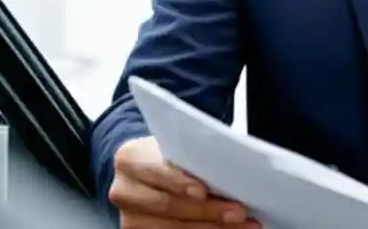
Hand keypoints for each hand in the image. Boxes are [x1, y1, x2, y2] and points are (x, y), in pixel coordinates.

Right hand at [109, 135, 260, 227]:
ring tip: (243, 226)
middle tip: (239, 212)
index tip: (203, 191)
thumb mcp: (174, 146)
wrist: (145, 173)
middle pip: (168, 206)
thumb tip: (231, 168)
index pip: (156, 171)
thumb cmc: (168, 156)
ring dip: (212, 228)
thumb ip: (192, 156)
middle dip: (208, 211)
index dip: (180, 183)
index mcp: (130, 159)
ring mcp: (130, 218)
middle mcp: (124, 191)